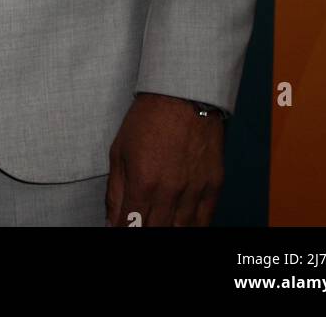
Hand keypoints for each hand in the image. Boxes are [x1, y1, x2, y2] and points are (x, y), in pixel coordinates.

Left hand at [105, 92, 224, 225]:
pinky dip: (192, 228)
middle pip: (155, 231)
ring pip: (180, 230)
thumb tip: (111, 221)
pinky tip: (182, 226)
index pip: (130, 226)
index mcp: (143, 182)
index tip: (122, 229)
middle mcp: (169, 191)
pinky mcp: (213, 185)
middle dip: (144, 231)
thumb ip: (115, 191)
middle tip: (140, 224)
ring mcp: (194, 190)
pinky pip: (205, 220)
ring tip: (159, 223)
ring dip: (167, 230)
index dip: (123, 231)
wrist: (183, 93)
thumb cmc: (149, 118)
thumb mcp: (119, 151)